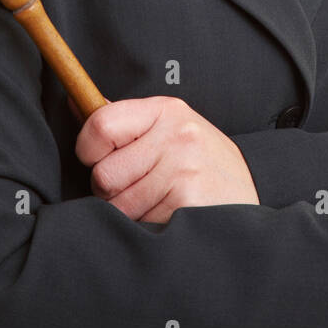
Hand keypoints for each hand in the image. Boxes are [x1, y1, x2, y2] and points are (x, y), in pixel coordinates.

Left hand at [73, 95, 259, 223]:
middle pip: (104, 175)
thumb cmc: (200, 162)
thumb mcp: (168, 128)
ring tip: (157, 201)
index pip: (99, 125)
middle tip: (136, 187)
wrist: (251, 192)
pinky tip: (170, 213)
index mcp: (165, 110)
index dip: (89, 151)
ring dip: (129, 212)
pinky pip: (140, 223)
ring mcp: (184, 167)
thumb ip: (123, 120)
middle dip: (110, 191)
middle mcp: (176, 134)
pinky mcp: (189, 199)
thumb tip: (75, 101)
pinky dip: (148, 226)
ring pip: (119, 205)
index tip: (99, 159)